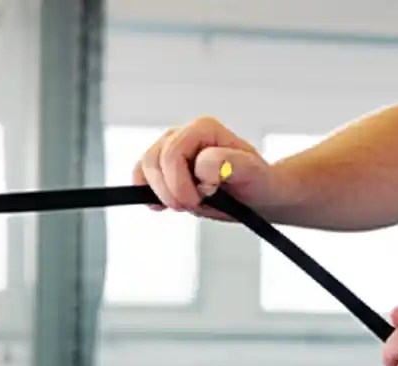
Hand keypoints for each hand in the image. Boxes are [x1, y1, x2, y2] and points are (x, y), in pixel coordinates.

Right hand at [132, 116, 279, 220]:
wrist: (255, 193)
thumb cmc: (256, 182)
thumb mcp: (253, 173)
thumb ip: (231, 164)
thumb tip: (204, 165)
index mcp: (203, 129)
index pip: (172, 153)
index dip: (179, 182)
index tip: (199, 199)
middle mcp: (183, 134)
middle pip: (153, 160)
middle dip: (168, 190)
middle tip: (190, 205)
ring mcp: (170, 149)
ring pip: (144, 169)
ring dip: (161, 194)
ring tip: (184, 204)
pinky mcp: (163, 167)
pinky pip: (141, 177)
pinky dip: (147, 193)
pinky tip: (163, 205)